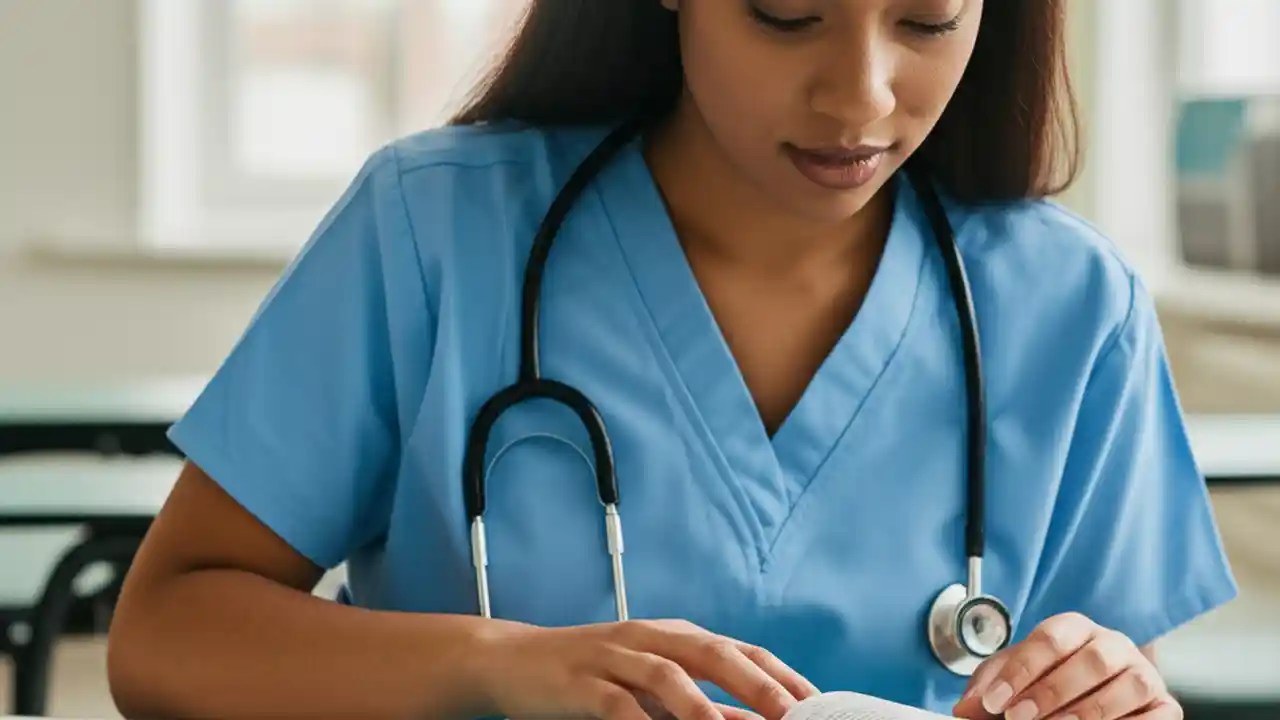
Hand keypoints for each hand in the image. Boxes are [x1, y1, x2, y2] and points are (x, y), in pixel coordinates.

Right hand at [472, 618, 820, 719]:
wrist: (512, 661)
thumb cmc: (591, 677)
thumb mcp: (650, 688)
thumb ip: (701, 705)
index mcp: (675, 637)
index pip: (740, 649)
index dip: (781, 674)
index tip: (819, 704)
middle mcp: (650, 638)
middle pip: (713, 653)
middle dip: (758, 683)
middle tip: (793, 715)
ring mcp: (614, 656)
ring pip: (667, 673)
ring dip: (703, 705)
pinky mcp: (581, 681)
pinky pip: (616, 703)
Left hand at [952, 613, 1178, 719]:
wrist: (1098, 688)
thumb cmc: (1051, 678)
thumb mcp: (1016, 674)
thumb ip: (991, 685)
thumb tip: (965, 708)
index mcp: (1075, 628)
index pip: (1050, 639)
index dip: (1021, 671)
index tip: (995, 701)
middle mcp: (1112, 644)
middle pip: (1090, 661)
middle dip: (1051, 693)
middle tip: (1020, 718)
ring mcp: (1142, 672)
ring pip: (1127, 686)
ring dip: (1088, 712)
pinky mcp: (1165, 703)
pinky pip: (1157, 714)